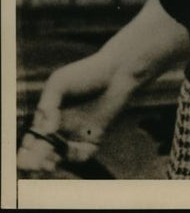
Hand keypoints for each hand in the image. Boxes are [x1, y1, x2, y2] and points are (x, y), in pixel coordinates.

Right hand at [17, 52, 130, 172]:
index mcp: (46, 115)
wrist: (117, 72)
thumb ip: (48, 104)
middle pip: (41, 152)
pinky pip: (82, 155)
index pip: (31, 138)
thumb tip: (47, 131)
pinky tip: (78, 149)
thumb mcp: (59, 82)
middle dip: (36, 161)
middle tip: (39, 162)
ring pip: (60, 157)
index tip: (28, 152)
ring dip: (54, 163)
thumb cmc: (86, 73)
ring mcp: (76, 133)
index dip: (26, 149)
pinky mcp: (93, 137)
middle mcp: (59, 127)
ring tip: (52, 162)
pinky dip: (78, 156)